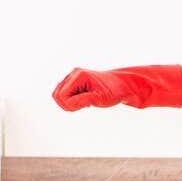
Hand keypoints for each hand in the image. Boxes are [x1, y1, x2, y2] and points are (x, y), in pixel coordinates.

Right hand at [51, 63, 181, 111]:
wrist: (125, 86)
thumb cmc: (115, 91)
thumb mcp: (100, 98)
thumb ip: (83, 101)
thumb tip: (67, 104)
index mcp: (78, 75)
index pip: (61, 96)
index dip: (70, 106)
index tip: (87, 106)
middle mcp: (73, 74)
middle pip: (56, 95)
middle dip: (68, 105)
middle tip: (87, 105)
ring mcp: (74, 78)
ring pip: (59, 96)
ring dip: (70, 104)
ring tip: (87, 103)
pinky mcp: (76, 83)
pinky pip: (65, 96)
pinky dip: (73, 102)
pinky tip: (86, 100)